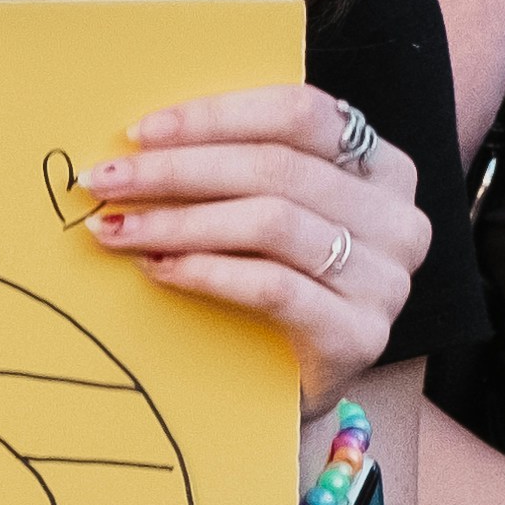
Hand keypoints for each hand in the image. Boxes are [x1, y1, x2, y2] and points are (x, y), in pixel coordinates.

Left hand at [79, 81, 426, 390]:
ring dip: (179, 222)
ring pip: (271, 223)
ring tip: (117, 228)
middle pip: (277, 168)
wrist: (292, 390)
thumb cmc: (272, 283)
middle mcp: (397, 219)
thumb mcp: (266, 211)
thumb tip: (142, 139)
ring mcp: (386, 280)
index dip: (215, 116)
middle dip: (177, 170)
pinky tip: (157, 269)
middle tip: (107, 179)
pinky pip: (271, 287)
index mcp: (381, 168)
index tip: (139, 132)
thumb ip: (235, 168)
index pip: (300, 114)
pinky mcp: (359, 335)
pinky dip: (205, 272)